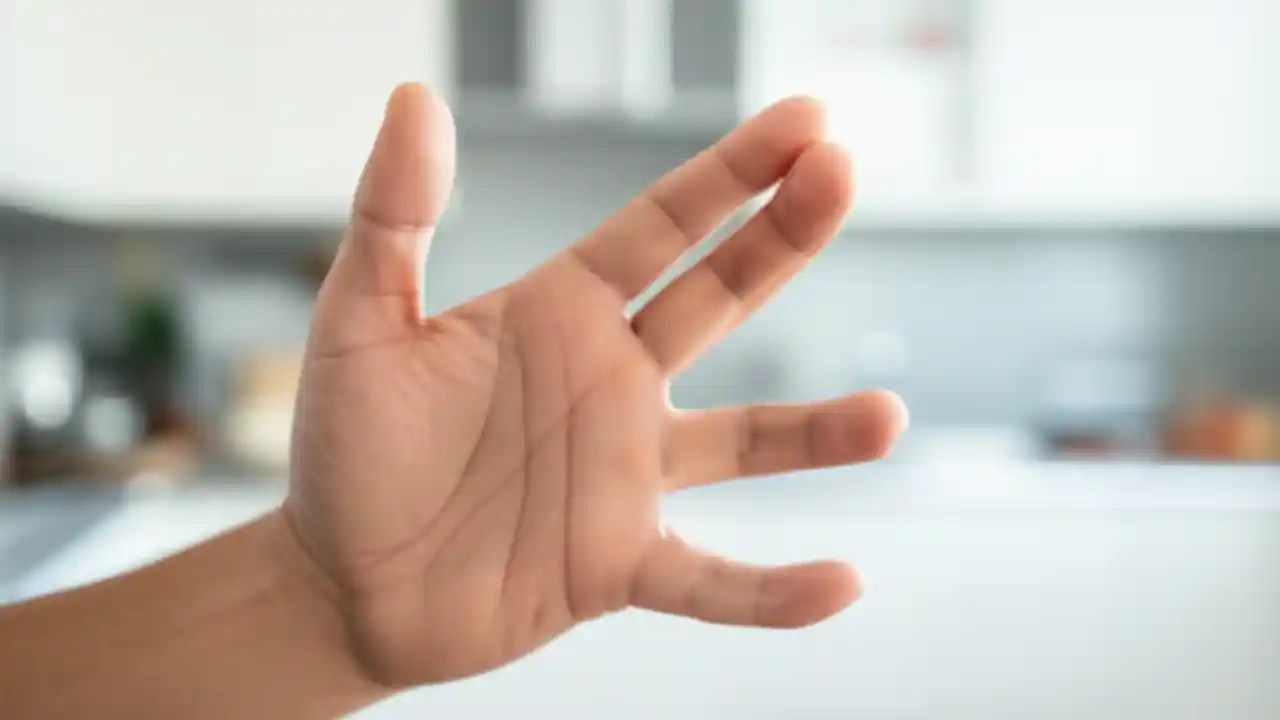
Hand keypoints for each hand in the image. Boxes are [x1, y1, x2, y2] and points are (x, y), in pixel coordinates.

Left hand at [285, 84, 906, 686]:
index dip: (732, 174)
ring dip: (815, 435)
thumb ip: (391, 214)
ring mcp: (625, 474)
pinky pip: (710, 579)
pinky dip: (770, 592)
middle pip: (720, 300)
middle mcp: (612, 382)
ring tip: (888, 417)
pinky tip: (840, 584)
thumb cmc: (347, 447)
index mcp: (561, 312)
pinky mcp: (617, 563)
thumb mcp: (357, 320)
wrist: (340, 579)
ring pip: (743, 445)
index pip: (663, 227)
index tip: (806, 122)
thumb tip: (414, 97)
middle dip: (783, 239)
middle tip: (844, 175)